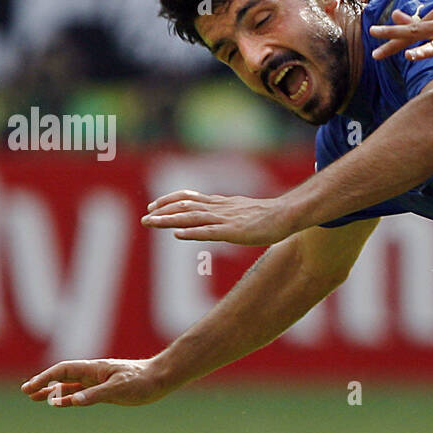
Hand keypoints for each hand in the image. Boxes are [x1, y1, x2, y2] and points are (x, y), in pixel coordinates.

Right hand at [21, 358, 168, 406]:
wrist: (160, 379)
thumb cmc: (142, 381)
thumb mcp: (119, 389)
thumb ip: (95, 394)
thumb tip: (72, 401)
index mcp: (94, 368)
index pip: (63, 370)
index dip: (45, 378)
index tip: (31, 387)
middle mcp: (93, 373)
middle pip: (62, 376)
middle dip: (43, 383)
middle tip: (25, 392)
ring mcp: (98, 382)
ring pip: (69, 386)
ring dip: (52, 391)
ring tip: (35, 397)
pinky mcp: (105, 390)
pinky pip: (81, 393)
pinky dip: (68, 397)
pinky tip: (60, 403)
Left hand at [141, 189, 297, 244]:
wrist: (286, 215)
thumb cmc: (268, 216)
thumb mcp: (243, 211)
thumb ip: (227, 213)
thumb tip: (216, 218)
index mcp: (221, 204)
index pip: (190, 198)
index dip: (169, 201)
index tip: (154, 206)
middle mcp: (219, 208)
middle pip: (185, 206)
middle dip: (163, 211)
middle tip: (145, 217)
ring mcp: (225, 219)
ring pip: (192, 217)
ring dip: (169, 220)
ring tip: (151, 223)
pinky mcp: (234, 231)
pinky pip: (209, 232)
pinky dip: (191, 232)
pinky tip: (177, 234)